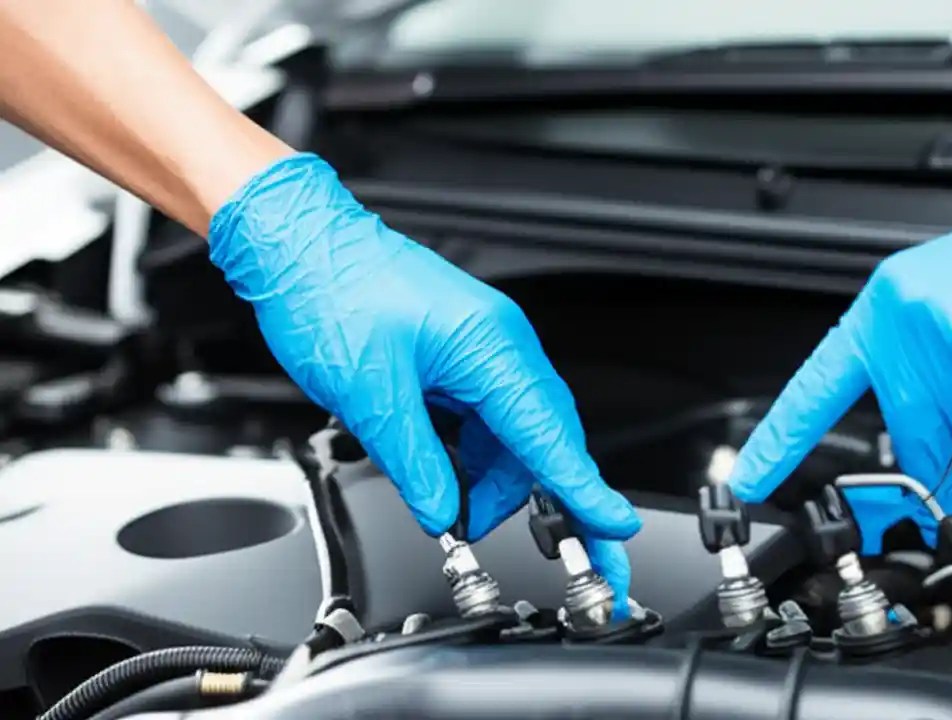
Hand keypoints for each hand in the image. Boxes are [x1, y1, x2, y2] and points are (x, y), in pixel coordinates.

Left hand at [208, 154, 639, 600]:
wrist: (300, 242)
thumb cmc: (329, 290)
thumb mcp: (369, 393)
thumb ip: (414, 461)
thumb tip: (443, 510)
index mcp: (489, 346)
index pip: (548, 433)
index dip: (584, 487)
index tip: (614, 523)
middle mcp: (499, 343)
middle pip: (541, 435)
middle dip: (536, 493)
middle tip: (530, 539)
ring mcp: (483, 346)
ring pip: (512, 432)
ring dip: (492, 478)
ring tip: (454, 508)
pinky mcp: (461, 354)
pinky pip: (485, 417)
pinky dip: (471, 454)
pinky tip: (445, 474)